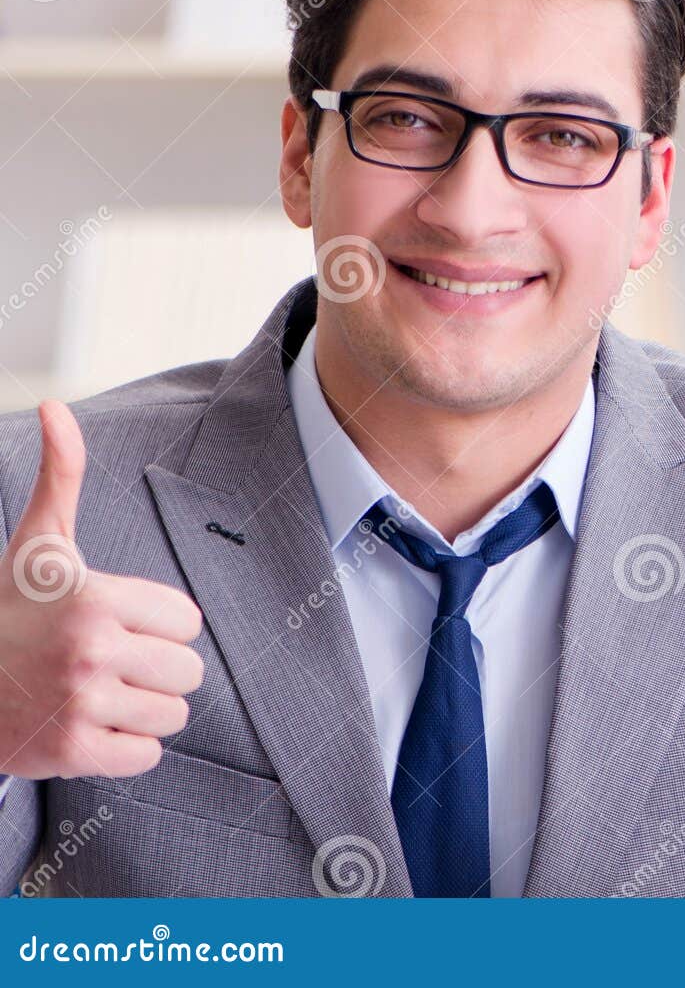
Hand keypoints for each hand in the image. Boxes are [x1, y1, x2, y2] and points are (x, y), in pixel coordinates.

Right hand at [0, 401, 204, 779]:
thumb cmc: (11, 611)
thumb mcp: (38, 544)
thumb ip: (60, 476)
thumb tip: (54, 406)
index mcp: (96, 599)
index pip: (188, 622)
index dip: (157, 624)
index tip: (115, 622)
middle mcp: (91, 651)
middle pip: (189, 671)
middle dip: (156, 669)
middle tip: (107, 663)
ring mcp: (82, 705)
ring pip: (174, 714)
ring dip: (143, 710)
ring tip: (98, 694)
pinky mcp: (74, 753)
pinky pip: (146, 756)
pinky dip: (125, 748)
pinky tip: (90, 727)